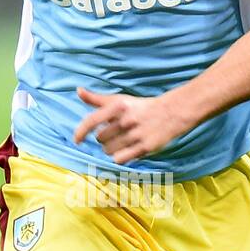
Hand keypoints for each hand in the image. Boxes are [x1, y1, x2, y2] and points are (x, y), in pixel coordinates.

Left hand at [73, 86, 189, 164]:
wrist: (172, 112)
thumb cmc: (141, 107)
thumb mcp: (119, 100)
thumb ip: (97, 99)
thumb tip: (78, 90)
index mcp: (118, 106)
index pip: (92, 120)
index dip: (81, 132)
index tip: (77, 140)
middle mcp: (126, 120)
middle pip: (100, 139)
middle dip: (105, 139)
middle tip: (115, 135)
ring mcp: (135, 134)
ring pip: (109, 151)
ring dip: (112, 149)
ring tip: (122, 143)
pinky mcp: (145, 147)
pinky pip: (120, 159)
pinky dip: (120, 157)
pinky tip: (127, 151)